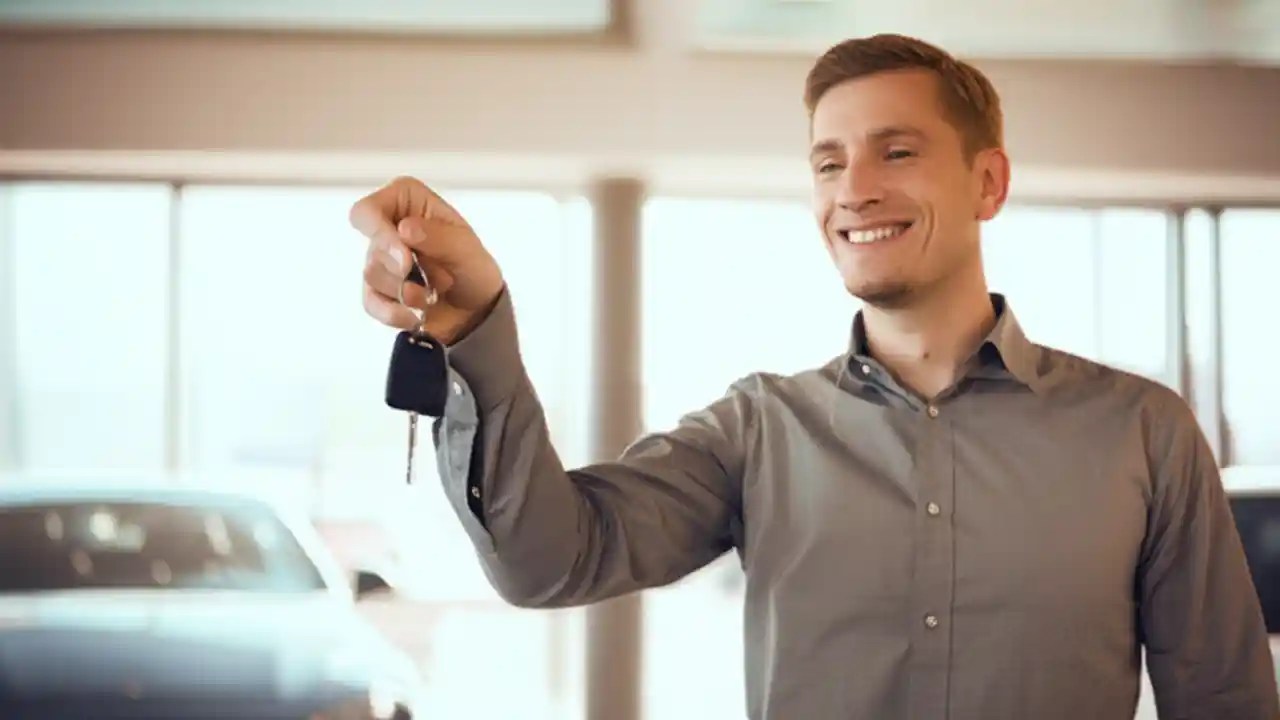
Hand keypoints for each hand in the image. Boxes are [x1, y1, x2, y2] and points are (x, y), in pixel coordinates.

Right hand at [351, 176, 505, 344]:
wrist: (477, 312)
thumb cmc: (474, 269)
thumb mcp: (467, 249)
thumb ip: (438, 237)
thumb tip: (404, 228)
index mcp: (406, 201)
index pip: (367, 211)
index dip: (379, 234)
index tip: (405, 257)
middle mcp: (387, 227)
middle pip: (372, 249)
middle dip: (406, 272)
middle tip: (437, 281)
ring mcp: (380, 260)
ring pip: (372, 276)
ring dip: (408, 292)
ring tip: (434, 294)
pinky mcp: (377, 291)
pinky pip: (372, 303)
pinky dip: (396, 313)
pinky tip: (418, 315)